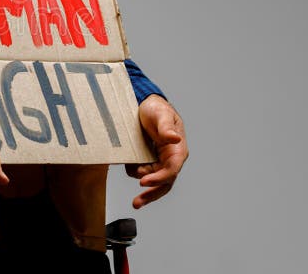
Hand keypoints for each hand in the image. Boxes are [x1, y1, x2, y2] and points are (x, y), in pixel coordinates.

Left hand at [126, 94, 188, 208]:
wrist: (145, 104)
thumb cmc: (156, 108)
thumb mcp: (161, 115)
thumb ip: (166, 128)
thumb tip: (175, 139)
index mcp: (177, 150)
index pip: (171, 170)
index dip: (159, 178)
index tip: (143, 181)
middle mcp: (170, 159)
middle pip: (165, 183)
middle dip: (151, 194)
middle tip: (136, 203)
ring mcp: (160, 161)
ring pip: (155, 183)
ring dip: (144, 189)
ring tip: (131, 180)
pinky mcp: (149, 160)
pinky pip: (144, 174)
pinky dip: (136, 174)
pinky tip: (129, 166)